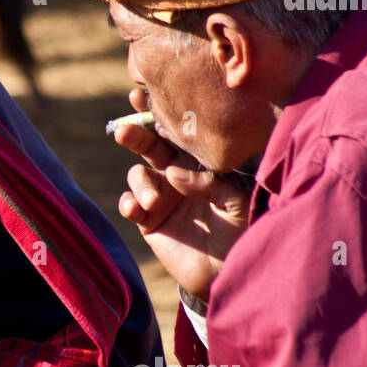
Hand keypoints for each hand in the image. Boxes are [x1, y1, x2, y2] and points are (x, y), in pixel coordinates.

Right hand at [114, 89, 249, 301]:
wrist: (230, 271)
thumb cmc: (242, 231)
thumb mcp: (236, 202)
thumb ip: (208, 183)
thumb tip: (171, 175)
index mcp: (200, 162)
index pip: (177, 132)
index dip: (159, 113)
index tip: (141, 95)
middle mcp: (176, 174)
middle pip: (150, 146)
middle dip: (135, 135)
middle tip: (124, 131)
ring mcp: (160, 196)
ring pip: (138, 174)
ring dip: (140, 183)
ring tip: (153, 201)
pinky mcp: (148, 221)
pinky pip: (130, 205)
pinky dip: (130, 203)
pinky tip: (137, 209)